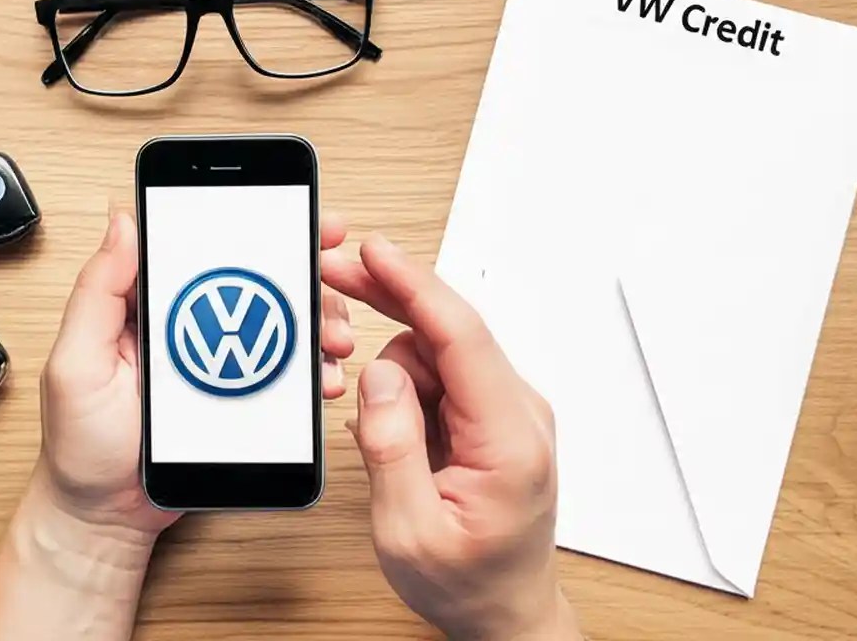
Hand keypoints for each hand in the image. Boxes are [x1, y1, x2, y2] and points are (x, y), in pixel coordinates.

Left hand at [0, 211, 353, 640]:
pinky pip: (284, 375)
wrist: (105, 517)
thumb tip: (123, 222)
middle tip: (330, 271)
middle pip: (255, 280)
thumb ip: (97, 293)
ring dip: (317, 320)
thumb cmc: (80, 446)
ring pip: (280, 324)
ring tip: (331, 336)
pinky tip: (321, 375)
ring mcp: (217, 363)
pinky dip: (312, 370)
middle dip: (303, 270)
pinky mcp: (237, 397)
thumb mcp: (75, 363)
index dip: (250, 223)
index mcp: (148, 304)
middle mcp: (188, 325)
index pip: (203, 246)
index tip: (293, 212)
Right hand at [323, 234, 581, 639]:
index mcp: (509, 440)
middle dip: (389, 307)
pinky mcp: (492, 417)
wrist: (505, 610)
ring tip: (380, 440)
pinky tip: (395, 437)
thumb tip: (379, 375)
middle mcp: (519, 414)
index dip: (413, 287)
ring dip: (393, 379)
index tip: (376, 252)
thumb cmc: (468, 582)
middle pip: (447, 333)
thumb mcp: (408, 531)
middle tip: (336, 283)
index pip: (462, 339)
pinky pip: (440, 379)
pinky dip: (406, 394)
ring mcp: (509, 413)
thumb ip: (391, 447)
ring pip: (435, 355)